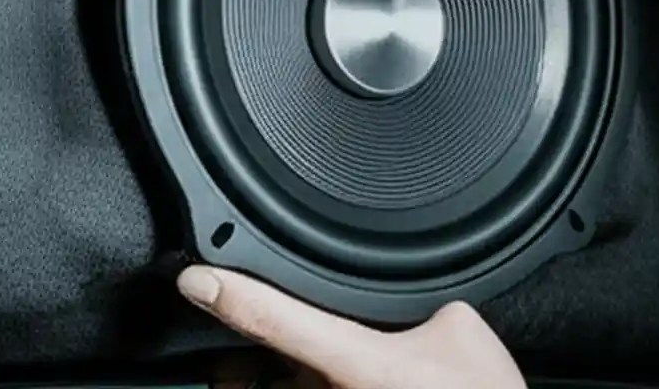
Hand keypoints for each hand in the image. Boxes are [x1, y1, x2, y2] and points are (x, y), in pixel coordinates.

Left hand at [177, 266, 527, 388]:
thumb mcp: (464, 333)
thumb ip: (428, 305)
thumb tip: (415, 300)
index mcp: (352, 361)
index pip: (273, 318)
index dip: (230, 293)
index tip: (194, 280)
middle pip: (260, 366)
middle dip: (258, 355)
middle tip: (278, 344)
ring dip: (288, 380)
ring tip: (335, 373)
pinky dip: (311, 383)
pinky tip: (351, 380)